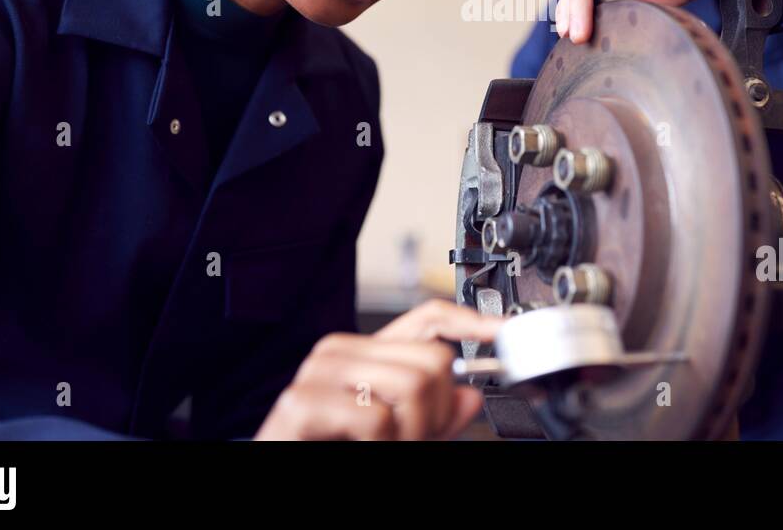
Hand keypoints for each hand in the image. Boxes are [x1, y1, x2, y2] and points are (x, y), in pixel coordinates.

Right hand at [255, 299, 501, 439]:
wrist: (279, 466)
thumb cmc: (333, 448)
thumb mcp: (397, 434)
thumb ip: (433, 416)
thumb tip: (471, 396)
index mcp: (367, 354)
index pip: (427, 317)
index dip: (471, 321)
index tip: (503, 331)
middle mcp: (342, 352)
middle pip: (434, 359)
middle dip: (437, 411)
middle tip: (414, 437)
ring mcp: (319, 373)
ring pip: (413, 385)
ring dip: (413, 432)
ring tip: (387, 445)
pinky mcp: (302, 402)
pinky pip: (375, 417)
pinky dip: (381, 444)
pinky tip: (360, 446)